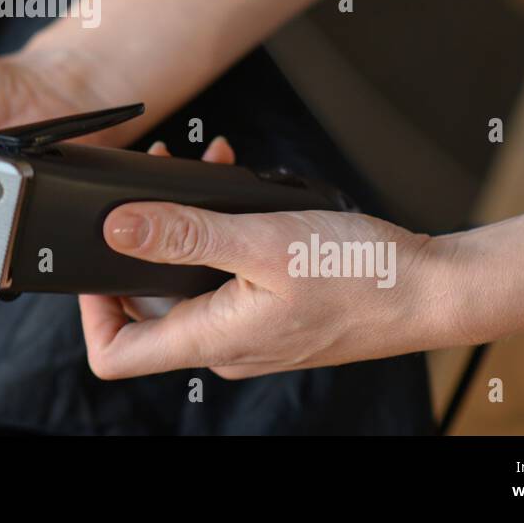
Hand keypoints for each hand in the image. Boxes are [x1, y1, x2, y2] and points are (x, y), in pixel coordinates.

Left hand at [80, 141, 441, 378]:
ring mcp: (248, 331)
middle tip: (153, 183)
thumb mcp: (261, 241)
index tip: (96, 253)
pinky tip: (235, 186)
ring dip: (184, 225)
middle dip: (142, 240)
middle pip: (145, 308)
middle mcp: (223, 344)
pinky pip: (224, 276)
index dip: (89, 308)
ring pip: (187, 282)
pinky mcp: (270, 311)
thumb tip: (116, 228)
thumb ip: (184, 235)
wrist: (434, 288)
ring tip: (201, 169)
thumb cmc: (360, 272)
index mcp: (211, 339)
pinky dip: (219, 232)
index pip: (114, 354)